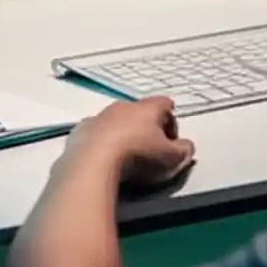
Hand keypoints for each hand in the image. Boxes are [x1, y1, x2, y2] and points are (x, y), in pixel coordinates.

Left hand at [62, 97, 194, 186]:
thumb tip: (186, 146)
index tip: (171, 141)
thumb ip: (184, 150)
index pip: (165, 104)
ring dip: (121, 133)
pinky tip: (103, 160)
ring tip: (124, 157)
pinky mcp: (81, 130)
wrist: (93, 162)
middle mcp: (123, 106)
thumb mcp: (172, 158)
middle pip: (139, 111)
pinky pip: (96, 133)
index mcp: (147, 108)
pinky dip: (101, 143)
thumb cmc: (138, 156)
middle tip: (149, 150)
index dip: (171, 121)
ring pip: (115, 121)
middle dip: (145, 127)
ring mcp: (99, 116)